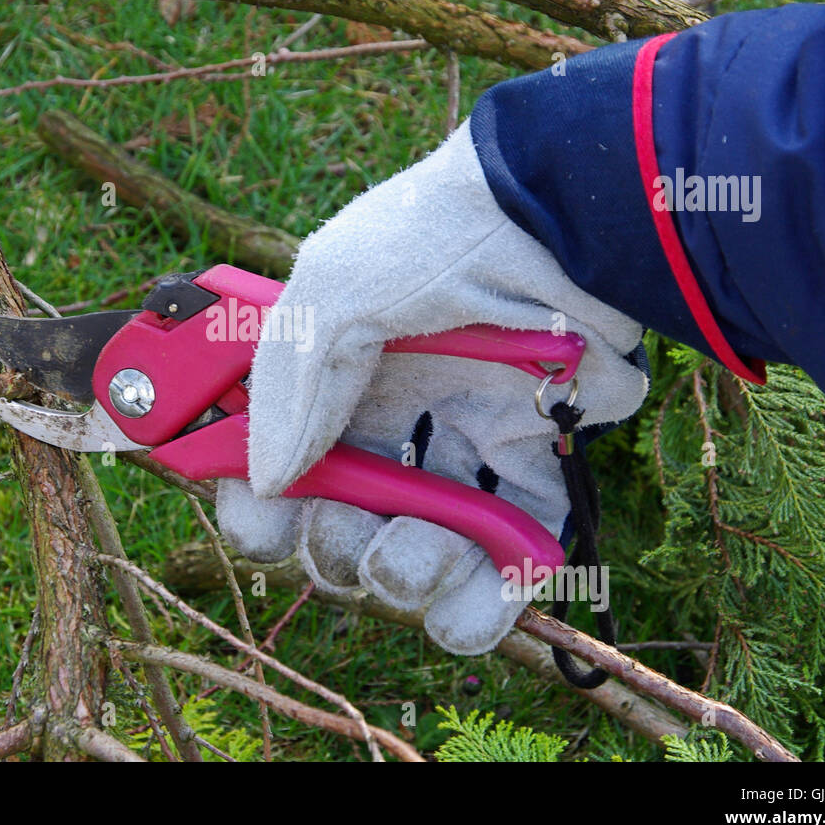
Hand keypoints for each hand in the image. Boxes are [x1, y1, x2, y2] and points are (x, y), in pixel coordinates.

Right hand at [215, 118, 648, 654]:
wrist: (561, 217)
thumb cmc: (437, 240)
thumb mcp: (331, 290)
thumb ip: (288, 389)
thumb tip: (267, 487)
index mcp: (334, 380)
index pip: (280, 468)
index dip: (263, 507)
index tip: (263, 522)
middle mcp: (392, 422)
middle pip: (339, 525)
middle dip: (331, 546)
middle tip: (348, 527)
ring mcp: (462, 454)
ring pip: (410, 560)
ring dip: (398, 577)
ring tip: (416, 552)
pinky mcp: (534, 481)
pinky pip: (496, 572)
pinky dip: (475, 607)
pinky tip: (461, 594)